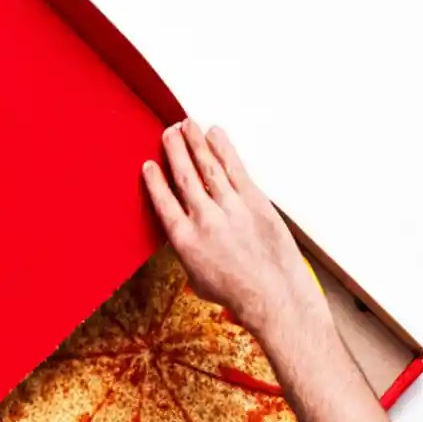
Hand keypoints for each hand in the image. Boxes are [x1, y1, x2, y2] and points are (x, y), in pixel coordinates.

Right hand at [141, 120, 325, 334]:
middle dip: (174, 150)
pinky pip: (235, 167)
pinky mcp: (254, 200)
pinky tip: (215, 135)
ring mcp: (230, 207)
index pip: (163, 201)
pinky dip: (223, 148)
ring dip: (196, 142)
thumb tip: (187, 236)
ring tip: (188, 125)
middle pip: (184, 175)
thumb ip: (188, 251)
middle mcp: (204, 218)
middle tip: (168, 132)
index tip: (149, 165)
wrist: (273, 296)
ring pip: (208, 165)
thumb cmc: (238, 294)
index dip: (154, 180)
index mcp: (185, 240)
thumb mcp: (197, 279)